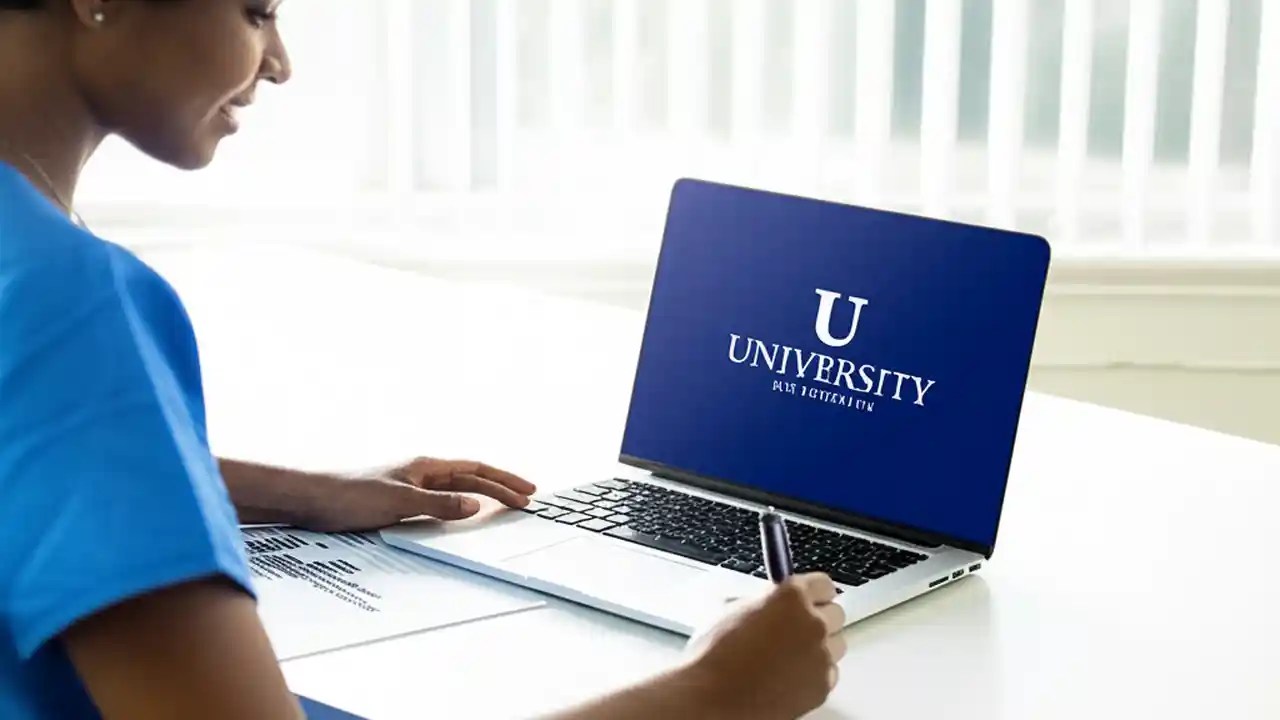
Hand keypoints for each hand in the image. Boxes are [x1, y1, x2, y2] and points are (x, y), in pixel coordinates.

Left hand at [301, 457, 536, 531]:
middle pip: (470, 479)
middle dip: (500, 488)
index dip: (503, 478)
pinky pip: (439, 504)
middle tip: (526, 501)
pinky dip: (458, 509)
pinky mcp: (397, 503)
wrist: (309, 499)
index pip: (475, 469)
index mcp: (425, 466)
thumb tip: (477, 505)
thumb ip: (439, 504)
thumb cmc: (349, 495)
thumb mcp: (399, 501)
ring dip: (481, 498)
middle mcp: (421, 473)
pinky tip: (462, 518)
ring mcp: (410, 487)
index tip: (527, 490)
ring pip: (456, 491)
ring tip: (504, 508)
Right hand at [681, 574, 846, 718]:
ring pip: (836, 644)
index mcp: (791, 596)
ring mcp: (821, 656)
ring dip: (818, 647)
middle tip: (795, 628)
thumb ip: (765, 601)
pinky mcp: (823, 685)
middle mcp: (813, 623)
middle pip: (835, 614)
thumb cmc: (715, 656)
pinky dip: (813, 674)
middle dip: (818, 618)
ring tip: (787, 656)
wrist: (713, 697)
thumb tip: (773, 603)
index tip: (808, 598)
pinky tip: (787, 676)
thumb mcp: (733, 609)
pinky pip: (828, 672)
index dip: (813, 592)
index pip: (823, 584)